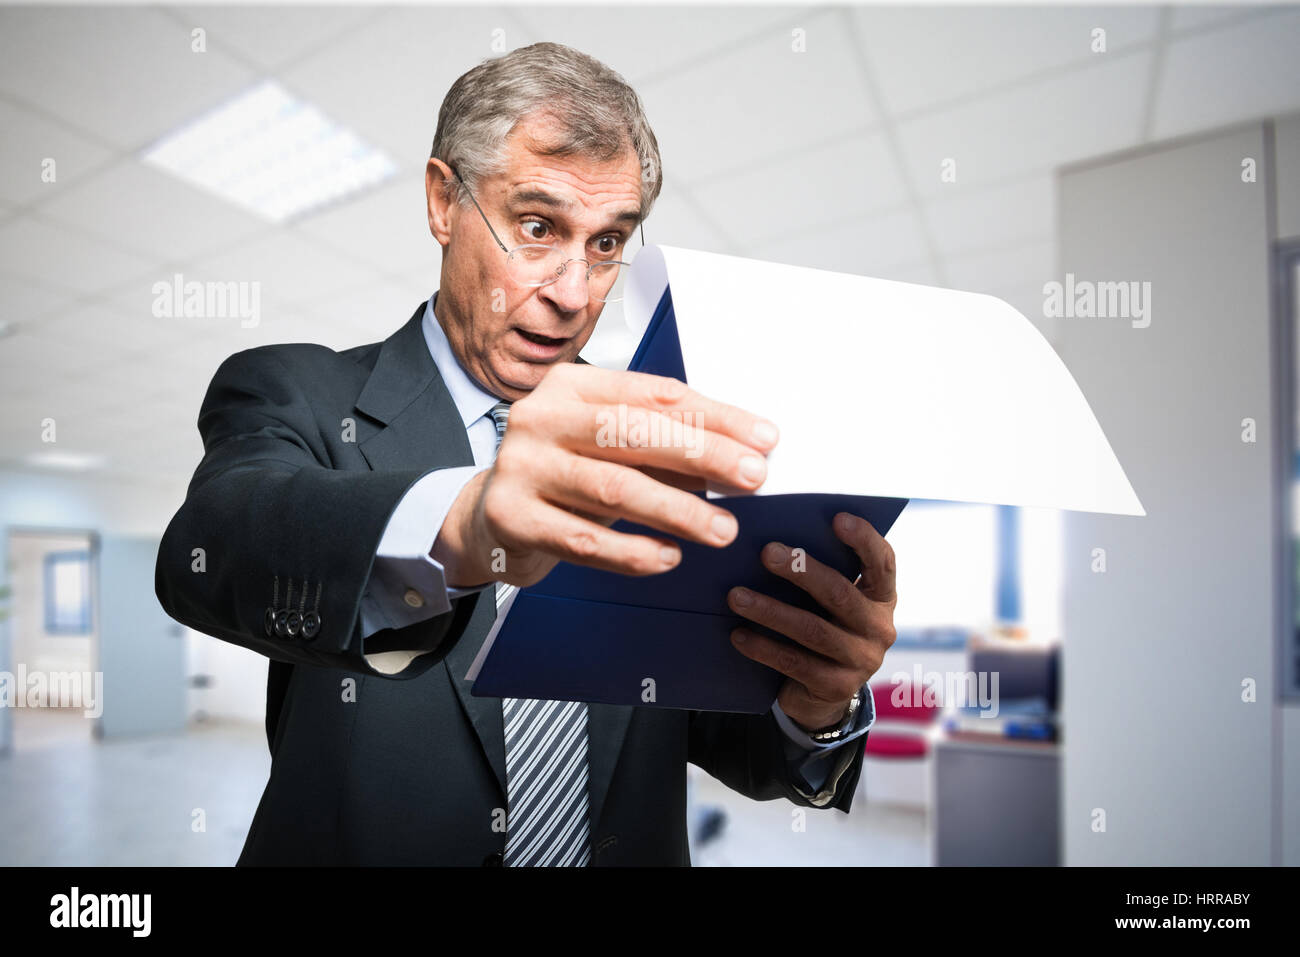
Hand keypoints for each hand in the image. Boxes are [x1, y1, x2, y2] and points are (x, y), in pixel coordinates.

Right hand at [433, 362, 778, 587]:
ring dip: (676, 510)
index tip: (763, 438)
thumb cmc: (562, 475)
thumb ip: (663, 445)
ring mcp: (521, 466)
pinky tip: (668, 556)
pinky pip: (583, 539)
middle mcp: (542, 417)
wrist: (487, 517)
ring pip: (612, 487)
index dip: (714, 416)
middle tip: (752, 477)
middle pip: (633, 432)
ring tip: (722, 529)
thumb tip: (741, 457)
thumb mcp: (608, 446)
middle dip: (701, 455)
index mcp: (571, 386)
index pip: (654, 394)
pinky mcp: (511, 516)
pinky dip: (632, 551)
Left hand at [725, 512, 897, 731]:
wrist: (822, 694)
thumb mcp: (829, 601)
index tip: (837, 518)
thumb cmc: (821, 626)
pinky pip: (794, 662)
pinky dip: (763, 647)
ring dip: (770, 610)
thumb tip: (773, 541)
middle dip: (802, 570)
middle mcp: (879, 627)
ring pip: (812, 629)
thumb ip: (818, 574)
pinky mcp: (836, 687)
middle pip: (840, 593)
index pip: (882, 562)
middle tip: (767, 552)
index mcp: (881, 596)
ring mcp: (861, 660)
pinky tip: (737, 634)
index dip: (864, 539)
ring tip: (735, 596)